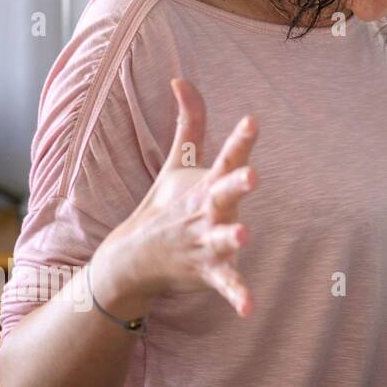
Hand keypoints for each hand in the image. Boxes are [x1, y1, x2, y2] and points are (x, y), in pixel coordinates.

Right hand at [91, 79, 258, 317]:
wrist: (133, 258)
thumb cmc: (167, 204)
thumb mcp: (178, 163)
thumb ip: (190, 122)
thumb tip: (182, 78)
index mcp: (206, 184)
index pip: (226, 157)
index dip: (241, 139)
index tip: (253, 121)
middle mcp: (206, 210)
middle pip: (223, 194)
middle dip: (237, 184)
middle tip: (252, 175)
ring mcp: (205, 241)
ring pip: (222, 238)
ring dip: (232, 237)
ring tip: (245, 234)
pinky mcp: (208, 271)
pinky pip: (225, 283)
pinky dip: (237, 296)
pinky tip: (250, 308)